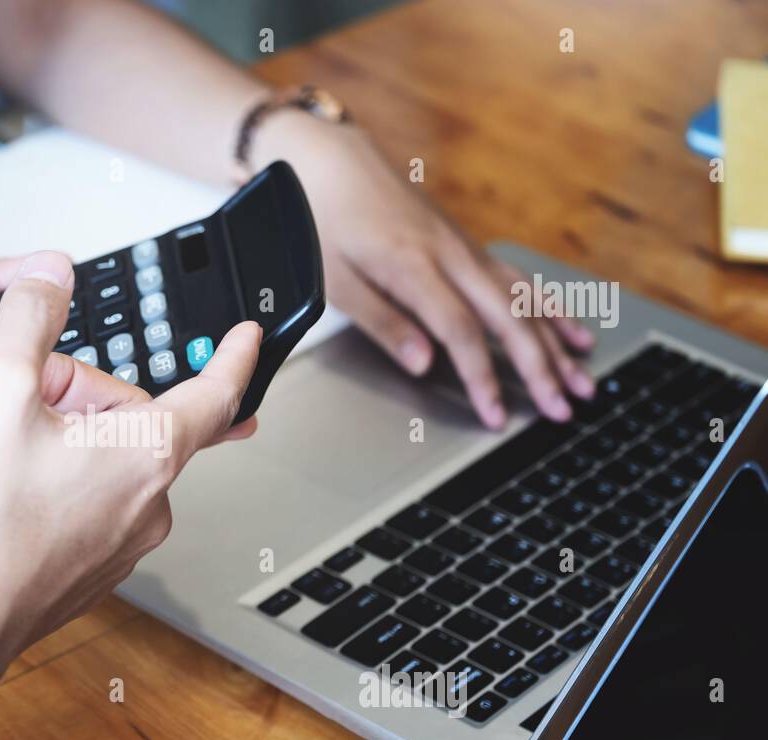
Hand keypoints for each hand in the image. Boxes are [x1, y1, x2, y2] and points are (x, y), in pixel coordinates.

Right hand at [0, 250, 260, 669]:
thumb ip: (31, 316)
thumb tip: (50, 278)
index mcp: (147, 452)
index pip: (216, 392)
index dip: (234, 356)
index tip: (246, 338)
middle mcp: (149, 504)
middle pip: (132, 419)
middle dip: (78, 398)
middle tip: (18, 410)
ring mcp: (122, 544)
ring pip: (105, 462)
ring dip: (62, 444)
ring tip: (2, 463)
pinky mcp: (90, 570)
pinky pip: (86, 505)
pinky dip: (54, 488)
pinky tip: (4, 499)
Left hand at [257, 114, 594, 428]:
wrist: (328, 158)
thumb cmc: (323, 219)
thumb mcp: (334, 279)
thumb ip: (383, 323)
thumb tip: (423, 364)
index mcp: (414, 267)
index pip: (462, 334)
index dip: (483, 378)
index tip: (496, 415)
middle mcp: (450, 255)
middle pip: (508, 318)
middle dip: (541, 369)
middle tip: (563, 409)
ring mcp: (465, 248)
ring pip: (524, 299)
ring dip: (557, 343)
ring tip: (583, 380)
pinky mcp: (467, 244)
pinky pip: (519, 279)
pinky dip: (549, 308)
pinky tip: (573, 330)